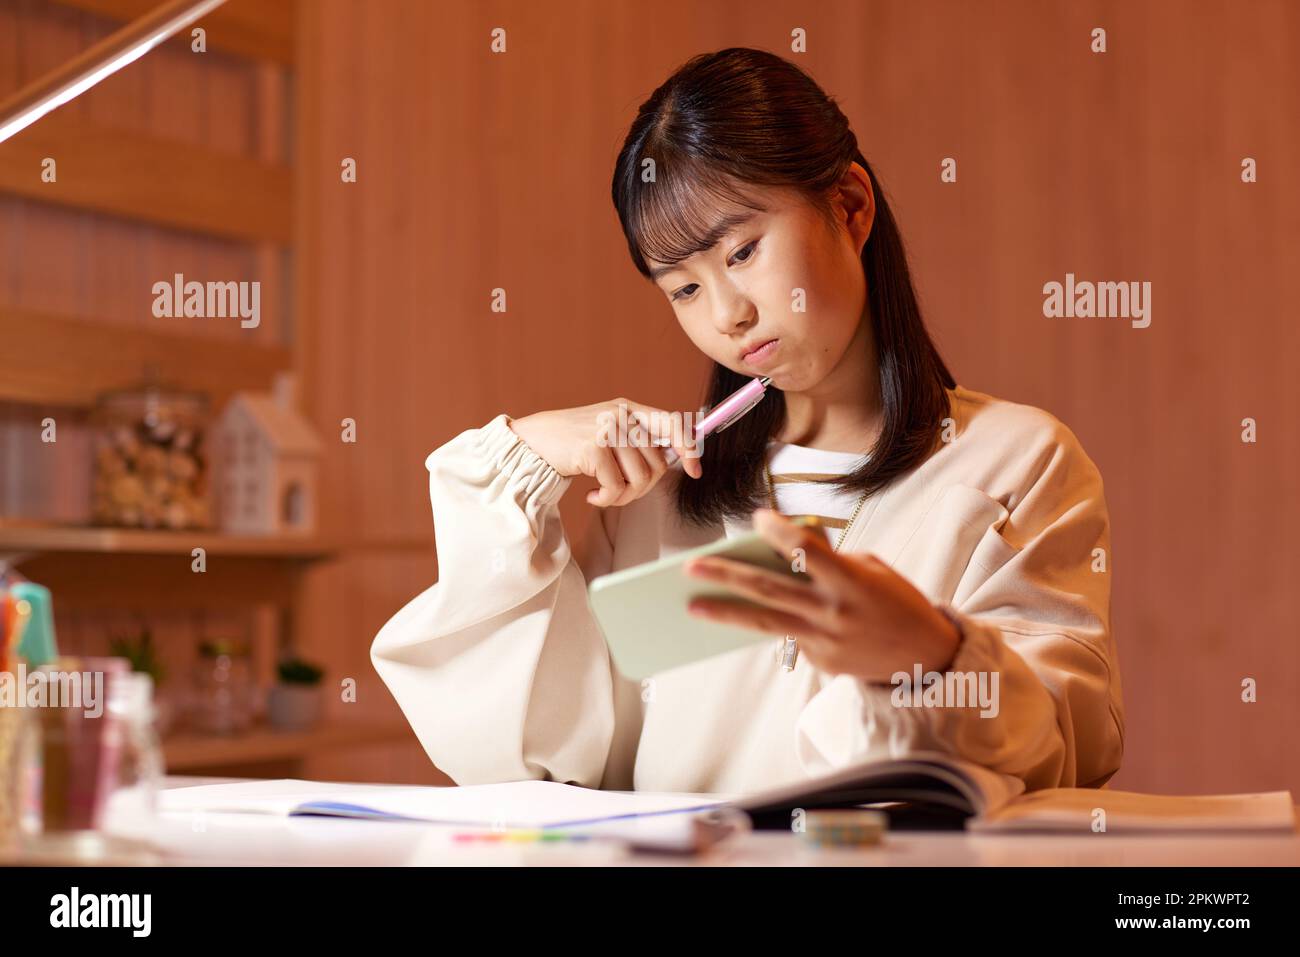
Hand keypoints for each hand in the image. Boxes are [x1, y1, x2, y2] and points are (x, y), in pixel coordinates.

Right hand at [508, 398, 701, 507]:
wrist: (534, 441)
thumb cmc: (573, 442)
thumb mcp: (610, 432)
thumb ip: (639, 441)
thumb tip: (677, 459)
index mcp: (630, 409)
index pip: (673, 424)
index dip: (689, 448)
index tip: (694, 471)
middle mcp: (622, 415)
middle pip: (657, 463)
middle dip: (643, 487)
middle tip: (621, 491)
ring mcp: (607, 429)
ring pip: (640, 479)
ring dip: (623, 497)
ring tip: (605, 494)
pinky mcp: (593, 447)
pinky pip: (616, 487)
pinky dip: (606, 500)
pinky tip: (592, 496)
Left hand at [682, 509, 960, 682]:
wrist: (927, 657)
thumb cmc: (896, 602)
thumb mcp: (871, 570)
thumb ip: (829, 560)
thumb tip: (784, 550)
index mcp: (851, 580)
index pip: (805, 550)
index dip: (778, 531)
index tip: (757, 518)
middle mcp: (834, 611)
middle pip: (769, 589)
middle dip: (726, 576)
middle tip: (690, 567)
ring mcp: (825, 640)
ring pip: (765, 622)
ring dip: (724, 612)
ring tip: (692, 606)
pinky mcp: (821, 662)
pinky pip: (791, 636)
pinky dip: (776, 623)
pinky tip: (760, 619)